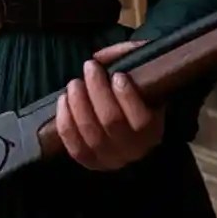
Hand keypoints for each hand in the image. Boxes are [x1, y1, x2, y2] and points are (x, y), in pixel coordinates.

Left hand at [55, 40, 164, 170]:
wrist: (126, 126)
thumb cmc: (134, 95)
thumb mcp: (141, 74)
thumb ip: (130, 56)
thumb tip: (102, 56)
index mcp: (152, 131)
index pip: (141, 120)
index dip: (127, 97)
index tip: (117, 75)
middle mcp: (133, 150)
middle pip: (111, 121)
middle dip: (97, 90)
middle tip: (89, 67)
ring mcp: (110, 159)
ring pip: (90, 133)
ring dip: (78, 103)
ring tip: (74, 83)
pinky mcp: (89, 162)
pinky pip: (73, 145)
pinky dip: (65, 121)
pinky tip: (64, 100)